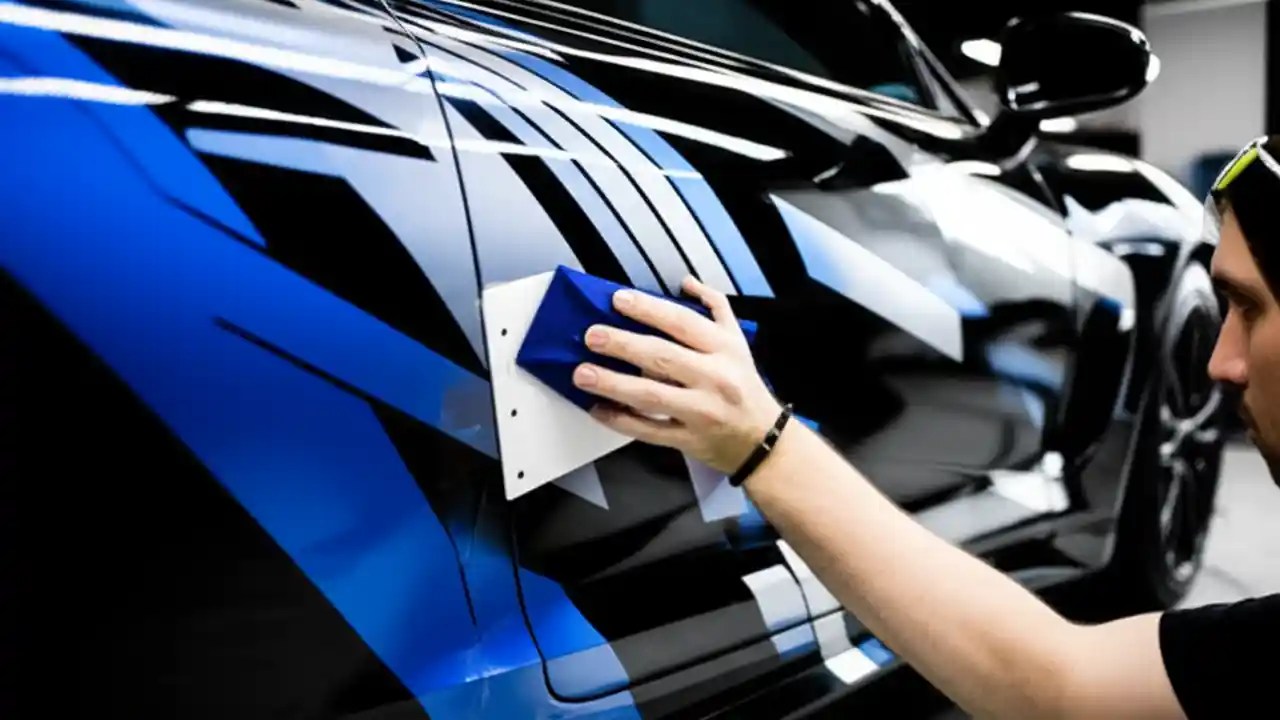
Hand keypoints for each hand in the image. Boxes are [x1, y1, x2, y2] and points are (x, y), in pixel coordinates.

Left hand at [572, 275, 783, 474]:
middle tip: (591, 335)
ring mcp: (701, 411)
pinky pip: (649, 430)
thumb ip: (714, 307)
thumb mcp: (738, 342)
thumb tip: (686, 282)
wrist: (764, 440)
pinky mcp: (688, 439)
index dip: (648, 309)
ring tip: (583, 373)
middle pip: (663, 357)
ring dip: (613, 383)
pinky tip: (598, 408)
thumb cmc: (743, 387)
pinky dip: (620, 419)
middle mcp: (715, 377)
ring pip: (652, 395)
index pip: (682, 322)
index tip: (617, 299)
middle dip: (622, 344)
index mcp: (725, 349)